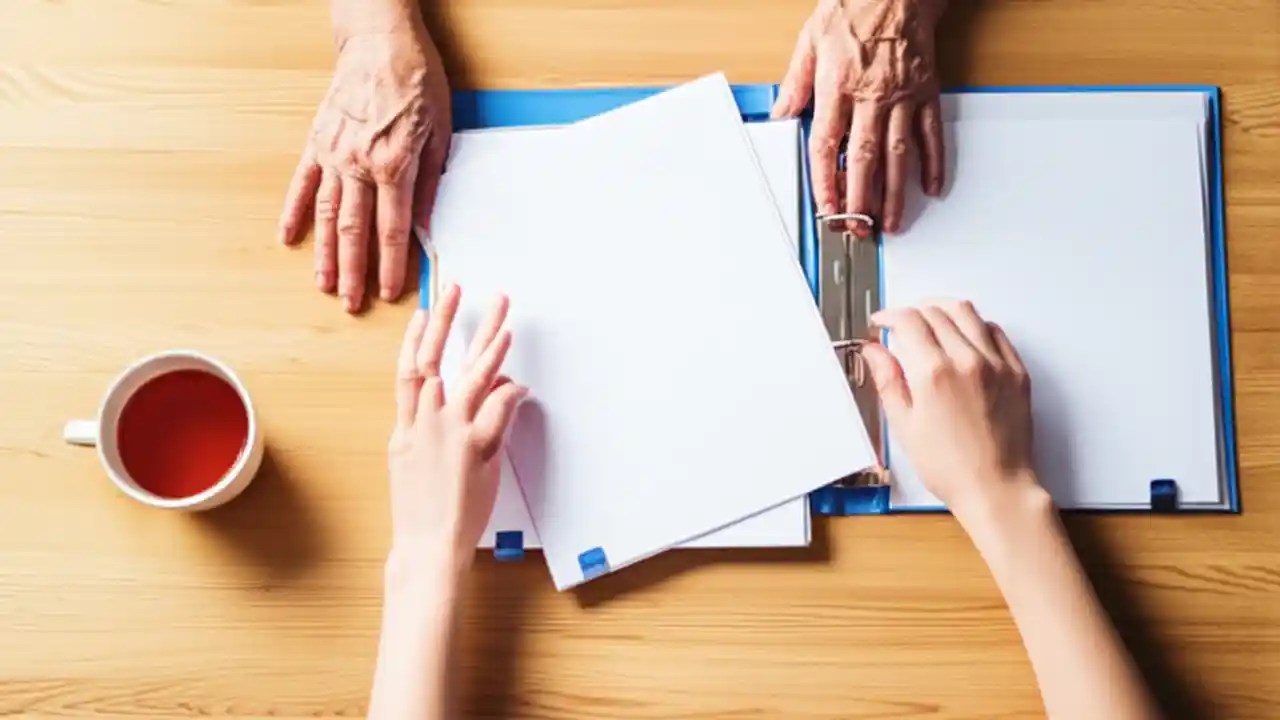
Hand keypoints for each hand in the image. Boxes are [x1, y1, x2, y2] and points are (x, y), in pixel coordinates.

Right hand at [279, 0, 451, 312]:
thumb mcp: (441, 132)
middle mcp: (359, 164)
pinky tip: (289, 238)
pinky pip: (303, 184)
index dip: (392, 264)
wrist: (379, 41)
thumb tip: (425, 224)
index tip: (391, 291)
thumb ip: (430, 182)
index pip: (393, 228)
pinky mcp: (317, 142)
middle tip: (351, 303)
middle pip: (355, 230)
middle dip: (354, 272)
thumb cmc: (416, 81)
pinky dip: (294, 212)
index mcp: (394, 164)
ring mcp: (333, 154)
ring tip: (324, 284)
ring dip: (325, 253)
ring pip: (327, 214)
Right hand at [388, 285, 526, 569]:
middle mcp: (423, 424)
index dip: (417, 336)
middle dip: (449, 320)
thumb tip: (454, 404)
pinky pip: (495, 412)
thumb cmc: (420, 514)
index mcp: (404, 428)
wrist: (424, 550)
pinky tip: (520, 381)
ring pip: (469, 379)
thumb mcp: (414, 466)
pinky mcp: (474, 450)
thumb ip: (432, 429)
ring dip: (487, 347)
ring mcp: (448, 435)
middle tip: (462, 289)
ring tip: (503, 322)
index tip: (427, 309)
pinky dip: (509, 393)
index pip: (409, 369)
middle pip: (435, 359)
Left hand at [773, 0, 946, 234]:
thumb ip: (795, 84)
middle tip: (858, 229)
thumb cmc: (852, 9)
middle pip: (865, 158)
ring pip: (899, 153)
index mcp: (839, 86)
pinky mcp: (926, 91)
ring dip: (895, 193)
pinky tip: (931, 188)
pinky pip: (932, 132)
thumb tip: (780, 116)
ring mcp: (903, 96)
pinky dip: (933, 162)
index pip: (829, 145)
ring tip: (890, 222)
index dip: (827, 182)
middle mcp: (872, 95)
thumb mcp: (810, 42)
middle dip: (861, 199)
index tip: (827, 208)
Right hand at [860, 301, 1034, 514]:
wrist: (996, 488)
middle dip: (912, 312)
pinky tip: (964, 337)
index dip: (888, 316)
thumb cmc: (951, 467)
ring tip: (931, 322)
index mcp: (934, 373)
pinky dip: (975, 325)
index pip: (908, 321)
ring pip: (967, 312)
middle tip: (902, 325)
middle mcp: (967, 360)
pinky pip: (995, 331)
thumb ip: (888, 380)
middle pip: (936, 311)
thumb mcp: (905, 426)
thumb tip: (873, 351)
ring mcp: (996, 363)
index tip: (881, 323)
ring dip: (943, 309)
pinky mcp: (1016, 371)